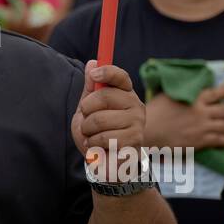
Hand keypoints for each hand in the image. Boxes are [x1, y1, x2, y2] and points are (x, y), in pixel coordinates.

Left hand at [72, 60, 145, 182]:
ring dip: (88, 132)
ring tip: (92, 137)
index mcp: (125, 93)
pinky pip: (105, 137)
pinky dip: (94, 144)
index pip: (120, 76)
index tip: (94, 75)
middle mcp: (135, 105)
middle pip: (103, 96)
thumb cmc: (97, 132)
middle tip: (87, 122)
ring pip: (100, 120)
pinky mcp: (135, 140)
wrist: (106, 161)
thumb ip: (91, 87)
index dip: (107, 72)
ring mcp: (137, 122)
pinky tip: (98, 147)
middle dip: (86, 111)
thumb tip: (92, 63)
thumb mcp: (89, 108)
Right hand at [144, 82, 223, 149]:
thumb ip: (179, 92)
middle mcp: (200, 112)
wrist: (150, 131)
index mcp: (192, 99)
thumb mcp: (166, 96)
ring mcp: (201, 128)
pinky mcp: (199, 141)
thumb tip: (185, 87)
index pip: (212, 93)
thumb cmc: (154, 112)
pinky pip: (218, 141)